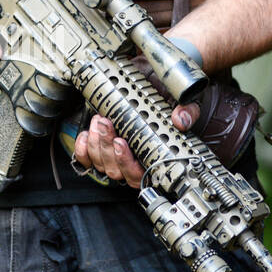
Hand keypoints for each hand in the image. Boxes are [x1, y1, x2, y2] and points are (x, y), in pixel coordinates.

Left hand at [74, 100, 200, 188]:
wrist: (150, 96)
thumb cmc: (167, 106)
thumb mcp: (184, 105)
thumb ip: (188, 111)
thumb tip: (182, 120)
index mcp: (152, 161)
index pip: (138, 175)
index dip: (127, 162)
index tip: (122, 142)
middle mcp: (131, 165)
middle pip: (114, 170)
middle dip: (106, 146)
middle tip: (106, 123)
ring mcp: (112, 161)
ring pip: (99, 164)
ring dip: (96, 142)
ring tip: (99, 120)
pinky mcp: (97, 154)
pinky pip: (85, 160)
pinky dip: (83, 148)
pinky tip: (87, 133)